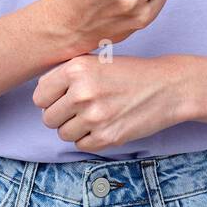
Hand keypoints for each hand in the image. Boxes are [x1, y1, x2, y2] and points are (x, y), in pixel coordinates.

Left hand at [33, 53, 189, 152]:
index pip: (39, 95)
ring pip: (63, 133)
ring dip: (75, 128)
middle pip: (48, 117)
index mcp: (76, 68)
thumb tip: (41, 94)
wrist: (167, 87)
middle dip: (62, 115)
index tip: (63, 98)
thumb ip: (67, 74)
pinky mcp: (106, 137)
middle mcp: (82, 92)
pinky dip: (90, 139)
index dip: (50, 99)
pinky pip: (81, 145)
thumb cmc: (130, 73)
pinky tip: (105, 124)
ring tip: (95, 115)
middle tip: (81, 108)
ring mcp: (94, 117)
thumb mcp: (96, 62)